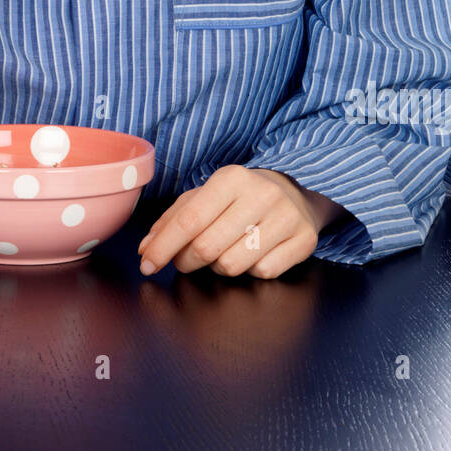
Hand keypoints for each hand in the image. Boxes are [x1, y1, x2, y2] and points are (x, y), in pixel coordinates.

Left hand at [137, 165, 338, 279]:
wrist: (295, 191)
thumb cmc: (240, 197)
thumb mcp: (206, 196)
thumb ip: (173, 219)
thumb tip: (146, 248)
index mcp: (232, 178)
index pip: (190, 220)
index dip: (164, 247)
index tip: (147, 264)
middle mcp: (262, 194)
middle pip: (208, 247)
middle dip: (187, 261)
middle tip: (185, 260)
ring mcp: (287, 217)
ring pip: (233, 266)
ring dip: (219, 267)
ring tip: (224, 250)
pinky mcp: (304, 240)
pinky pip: (263, 273)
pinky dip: (250, 270)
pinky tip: (253, 253)